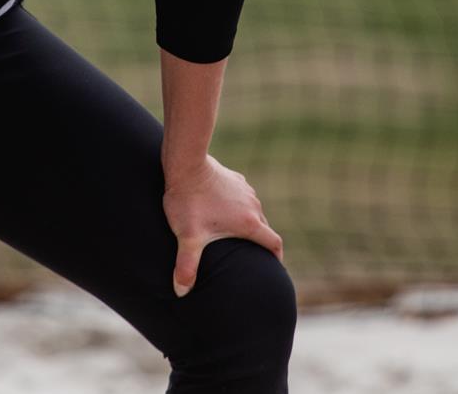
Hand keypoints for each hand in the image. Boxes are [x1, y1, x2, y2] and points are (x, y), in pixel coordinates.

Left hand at [162, 155, 283, 296]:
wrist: (185, 165)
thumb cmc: (188, 201)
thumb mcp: (187, 237)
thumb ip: (186, 266)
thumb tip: (181, 292)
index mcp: (248, 222)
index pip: (274, 243)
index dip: (276, 258)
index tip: (274, 268)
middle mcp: (253, 205)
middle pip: (264, 229)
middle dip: (260, 243)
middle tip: (251, 256)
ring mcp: (245, 190)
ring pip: (254, 212)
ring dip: (249, 223)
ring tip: (236, 235)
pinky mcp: (235, 179)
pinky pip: (243, 197)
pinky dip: (239, 208)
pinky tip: (223, 211)